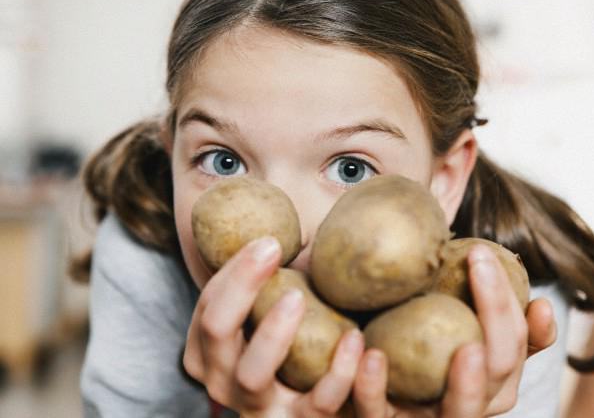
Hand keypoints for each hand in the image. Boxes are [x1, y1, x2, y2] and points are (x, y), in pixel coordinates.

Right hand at [183, 237, 366, 416]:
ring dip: (273, 331)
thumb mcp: (262, 323)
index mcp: (207, 354)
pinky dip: (338, 373)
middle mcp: (223, 383)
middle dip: (241, 284)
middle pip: (217, 329)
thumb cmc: (287, 355)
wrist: (302, 414)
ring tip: (297, 296)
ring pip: (252, 372)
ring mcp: (257, 410)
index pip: (208, 305)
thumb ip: (262, 288)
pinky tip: (356, 340)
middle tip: (272, 249)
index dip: (234, 270)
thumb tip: (278, 226)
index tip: (269, 240)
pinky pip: (317, 404)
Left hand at [351, 244, 556, 416]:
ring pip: (459, 412)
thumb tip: (535, 297)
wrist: (367, 392)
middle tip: (479, 263)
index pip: (514, 341)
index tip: (481, 251)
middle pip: (497, 368)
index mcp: (494, 382)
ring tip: (468, 348)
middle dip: (496, 315)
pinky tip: (368, 350)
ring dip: (466, 383)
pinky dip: (372, 384)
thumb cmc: (419, 352)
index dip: (505, 298)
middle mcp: (471, 404)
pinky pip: (376, 410)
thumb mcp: (461, 332)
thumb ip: (493, 319)